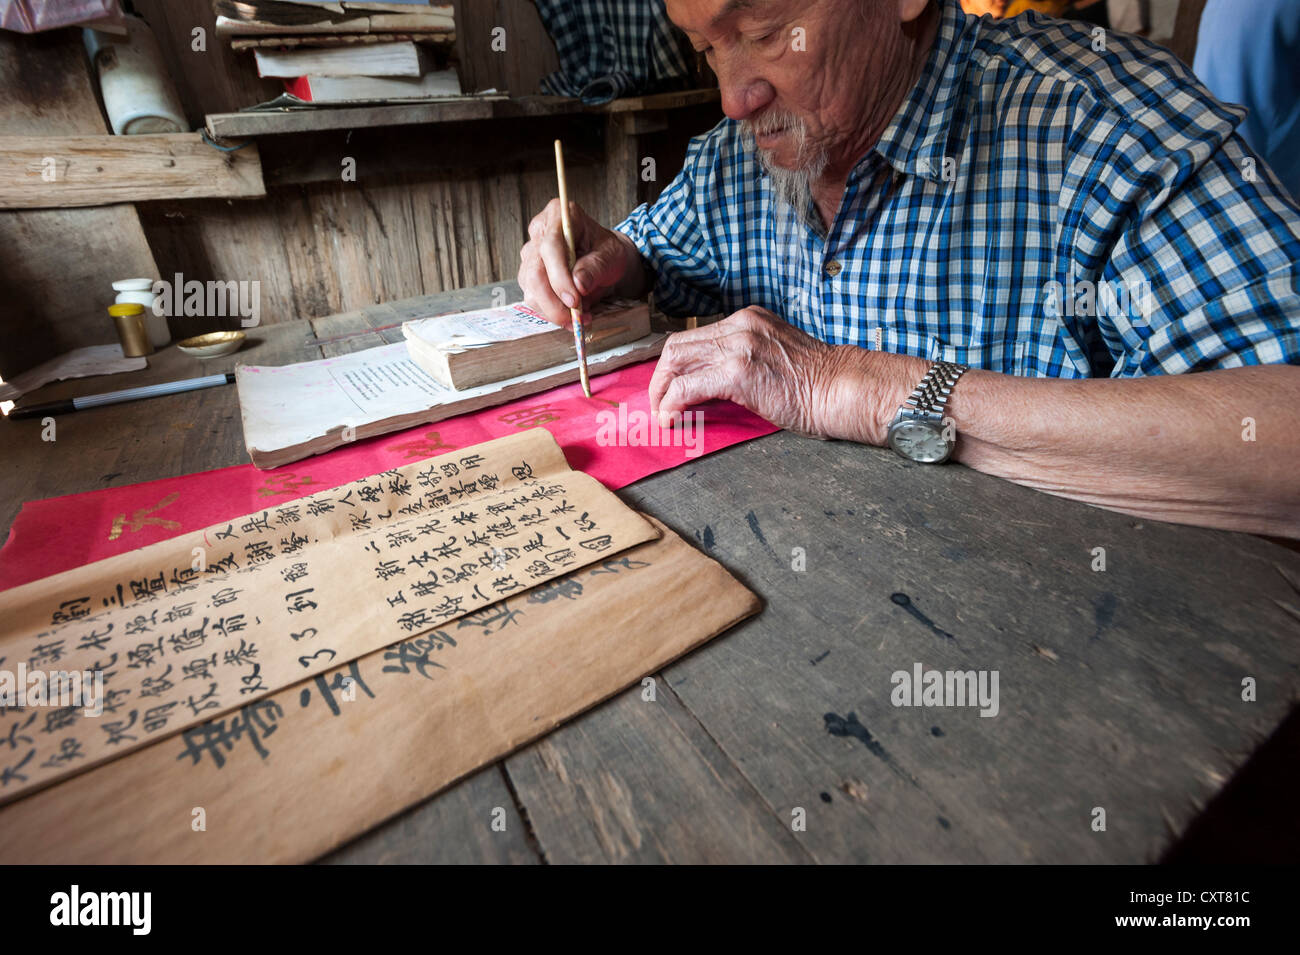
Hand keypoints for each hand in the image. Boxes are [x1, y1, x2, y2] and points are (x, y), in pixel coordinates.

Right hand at [517, 198, 644, 326]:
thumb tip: (578, 285)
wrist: (603, 260)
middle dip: (553, 302)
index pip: (550, 247)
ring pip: (530, 290)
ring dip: (553, 311)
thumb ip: (596, 268)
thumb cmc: (607, 251)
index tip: (574, 300)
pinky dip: (551, 312)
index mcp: (559, 215)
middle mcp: (539, 232)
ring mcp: (530, 254)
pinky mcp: (528, 274)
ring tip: (580, 317)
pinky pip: (533, 298)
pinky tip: (571, 314)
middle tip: (575, 320)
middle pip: (534, 272)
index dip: (559, 277)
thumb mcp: (611, 255)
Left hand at [649, 305, 930, 441]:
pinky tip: (672, 420)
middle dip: (660, 377)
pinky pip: (688, 387)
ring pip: (676, 362)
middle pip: (678, 345)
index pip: (694, 336)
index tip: (668, 387)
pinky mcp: (738, 372)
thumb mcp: (775, 357)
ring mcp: (738, 346)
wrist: (844, 388)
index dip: (674, 364)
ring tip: (661, 414)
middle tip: (657, 404)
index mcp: (748, 320)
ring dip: (661, 391)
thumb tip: (708, 388)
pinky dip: (672, 404)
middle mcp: (740, 325)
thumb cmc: (818, 384)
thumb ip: (742, 361)